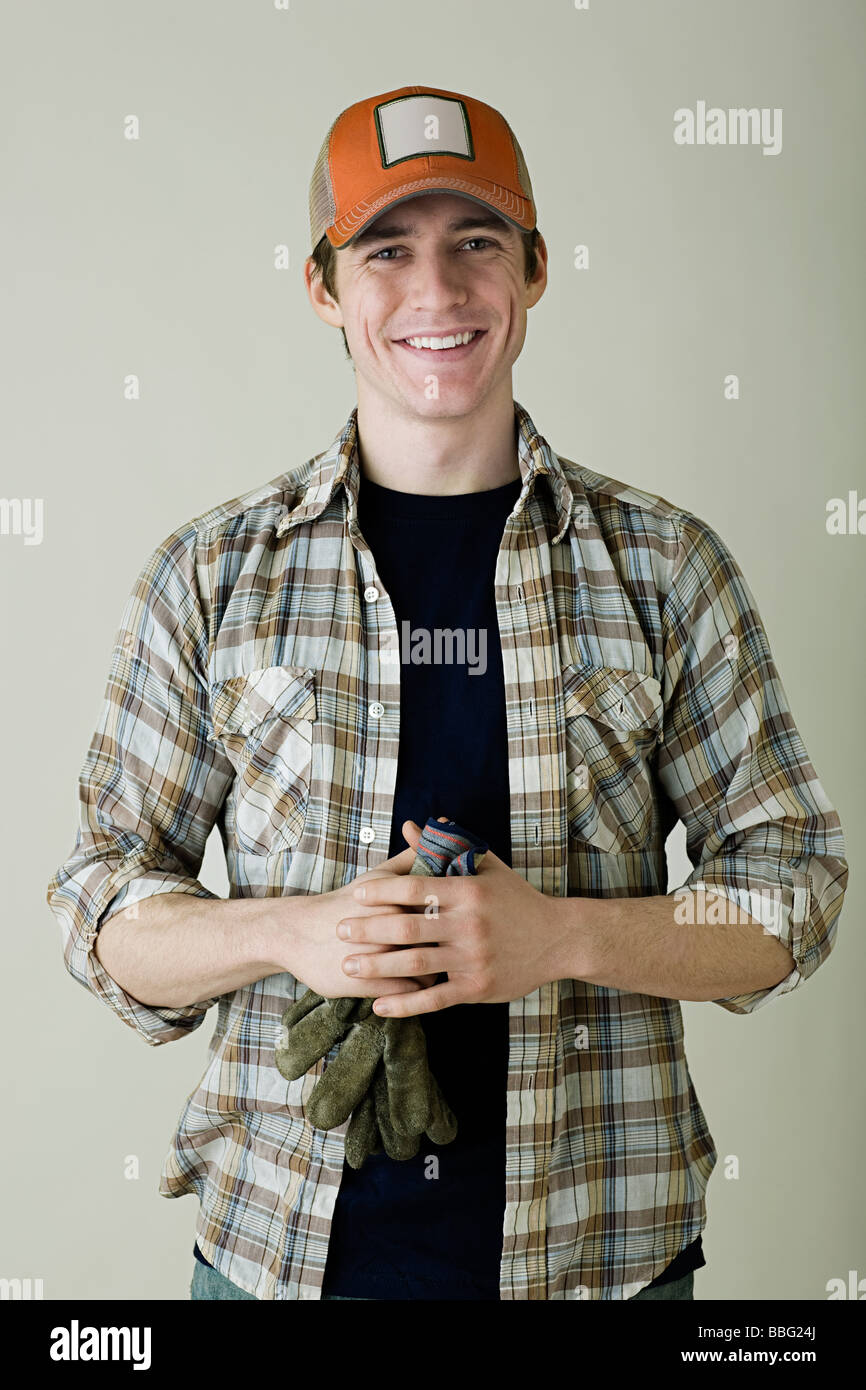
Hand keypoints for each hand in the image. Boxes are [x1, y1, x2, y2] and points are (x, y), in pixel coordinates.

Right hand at [277, 836, 438, 999]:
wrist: (296, 931)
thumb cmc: (344, 903)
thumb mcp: (376, 878)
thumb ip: (410, 860)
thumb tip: (438, 832)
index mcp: (397, 898)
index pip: (444, 913)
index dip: (453, 921)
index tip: (452, 926)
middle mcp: (389, 926)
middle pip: (440, 944)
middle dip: (447, 949)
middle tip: (447, 950)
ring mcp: (378, 957)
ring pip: (428, 971)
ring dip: (434, 972)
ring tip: (430, 968)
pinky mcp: (366, 983)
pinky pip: (407, 993)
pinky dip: (414, 991)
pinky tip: (410, 983)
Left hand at [335, 819, 570, 1015]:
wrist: (558, 939)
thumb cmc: (517, 900)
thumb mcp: (485, 868)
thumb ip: (446, 849)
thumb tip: (412, 825)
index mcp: (468, 892)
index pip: (416, 888)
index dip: (382, 891)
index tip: (356, 895)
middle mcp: (469, 925)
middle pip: (407, 926)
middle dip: (368, 929)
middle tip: (339, 930)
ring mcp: (472, 959)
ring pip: (415, 964)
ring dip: (377, 967)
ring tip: (348, 966)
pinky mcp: (477, 988)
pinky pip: (433, 999)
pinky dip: (404, 1004)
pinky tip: (379, 1005)